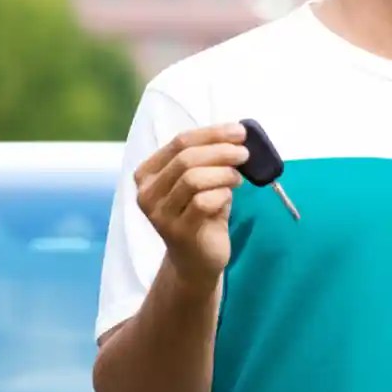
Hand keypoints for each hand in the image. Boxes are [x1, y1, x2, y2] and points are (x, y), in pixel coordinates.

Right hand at [134, 123, 248, 287]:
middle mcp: (147, 193)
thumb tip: (237, 134)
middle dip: (221, 151)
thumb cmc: (201, 214)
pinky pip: (202, 203)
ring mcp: (160, 214)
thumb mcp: (202, 181)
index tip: (239, 131)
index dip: (212, 133)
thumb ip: (211, 158)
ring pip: (192, 178)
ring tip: (238, 178)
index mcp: (148, 173)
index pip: (179, 141)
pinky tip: (229, 196)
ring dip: (223, 173)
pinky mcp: (178, 232)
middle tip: (244, 153)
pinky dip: (221, 194)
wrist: (196, 260)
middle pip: (186, 158)